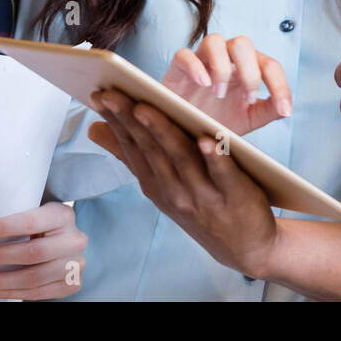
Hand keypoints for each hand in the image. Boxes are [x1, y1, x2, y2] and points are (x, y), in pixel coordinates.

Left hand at [0, 202, 86, 299]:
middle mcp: (75, 240)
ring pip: (32, 278)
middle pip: (32, 253)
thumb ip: (14, 220)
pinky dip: (9, 293)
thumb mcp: (34, 214)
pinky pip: (36, 294)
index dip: (3, 228)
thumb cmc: (40, 226)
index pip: (31, 222)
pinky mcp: (72, 285)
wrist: (64, 242)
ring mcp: (76, 265)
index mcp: (63, 216)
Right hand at [88, 89, 278, 277]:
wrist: (246, 248)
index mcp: (155, 185)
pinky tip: (206, 139)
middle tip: (114, 92)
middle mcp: (174, 192)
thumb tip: (94, 129)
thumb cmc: (201, 206)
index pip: (132, 147)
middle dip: (130, 120)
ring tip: (146, 107)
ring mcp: (203, 196)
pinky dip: (214, 157)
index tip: (99, 94)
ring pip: (180, 158)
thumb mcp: (162, 186)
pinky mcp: (235, 197)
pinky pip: (223, 175)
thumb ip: (132, 156)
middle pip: (150, 149)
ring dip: (163, 132)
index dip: (115, 121)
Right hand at [160, 33, 291, 134]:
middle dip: (250, 73)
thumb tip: (285, 109)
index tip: (284, 111)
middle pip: (242, 43)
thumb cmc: (218, 119)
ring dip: (221, 67)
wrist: (186, 131)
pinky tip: (203, 84)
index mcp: (246, 68)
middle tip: (247, 100)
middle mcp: (225, 59)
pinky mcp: (177, 69)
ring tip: (219, 93)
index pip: (269, 65)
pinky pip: (184, 55)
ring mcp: (201, 61)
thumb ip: (268, 111)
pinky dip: (195, 67)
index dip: (280, 86)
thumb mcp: (249, 119)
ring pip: (214, 40)